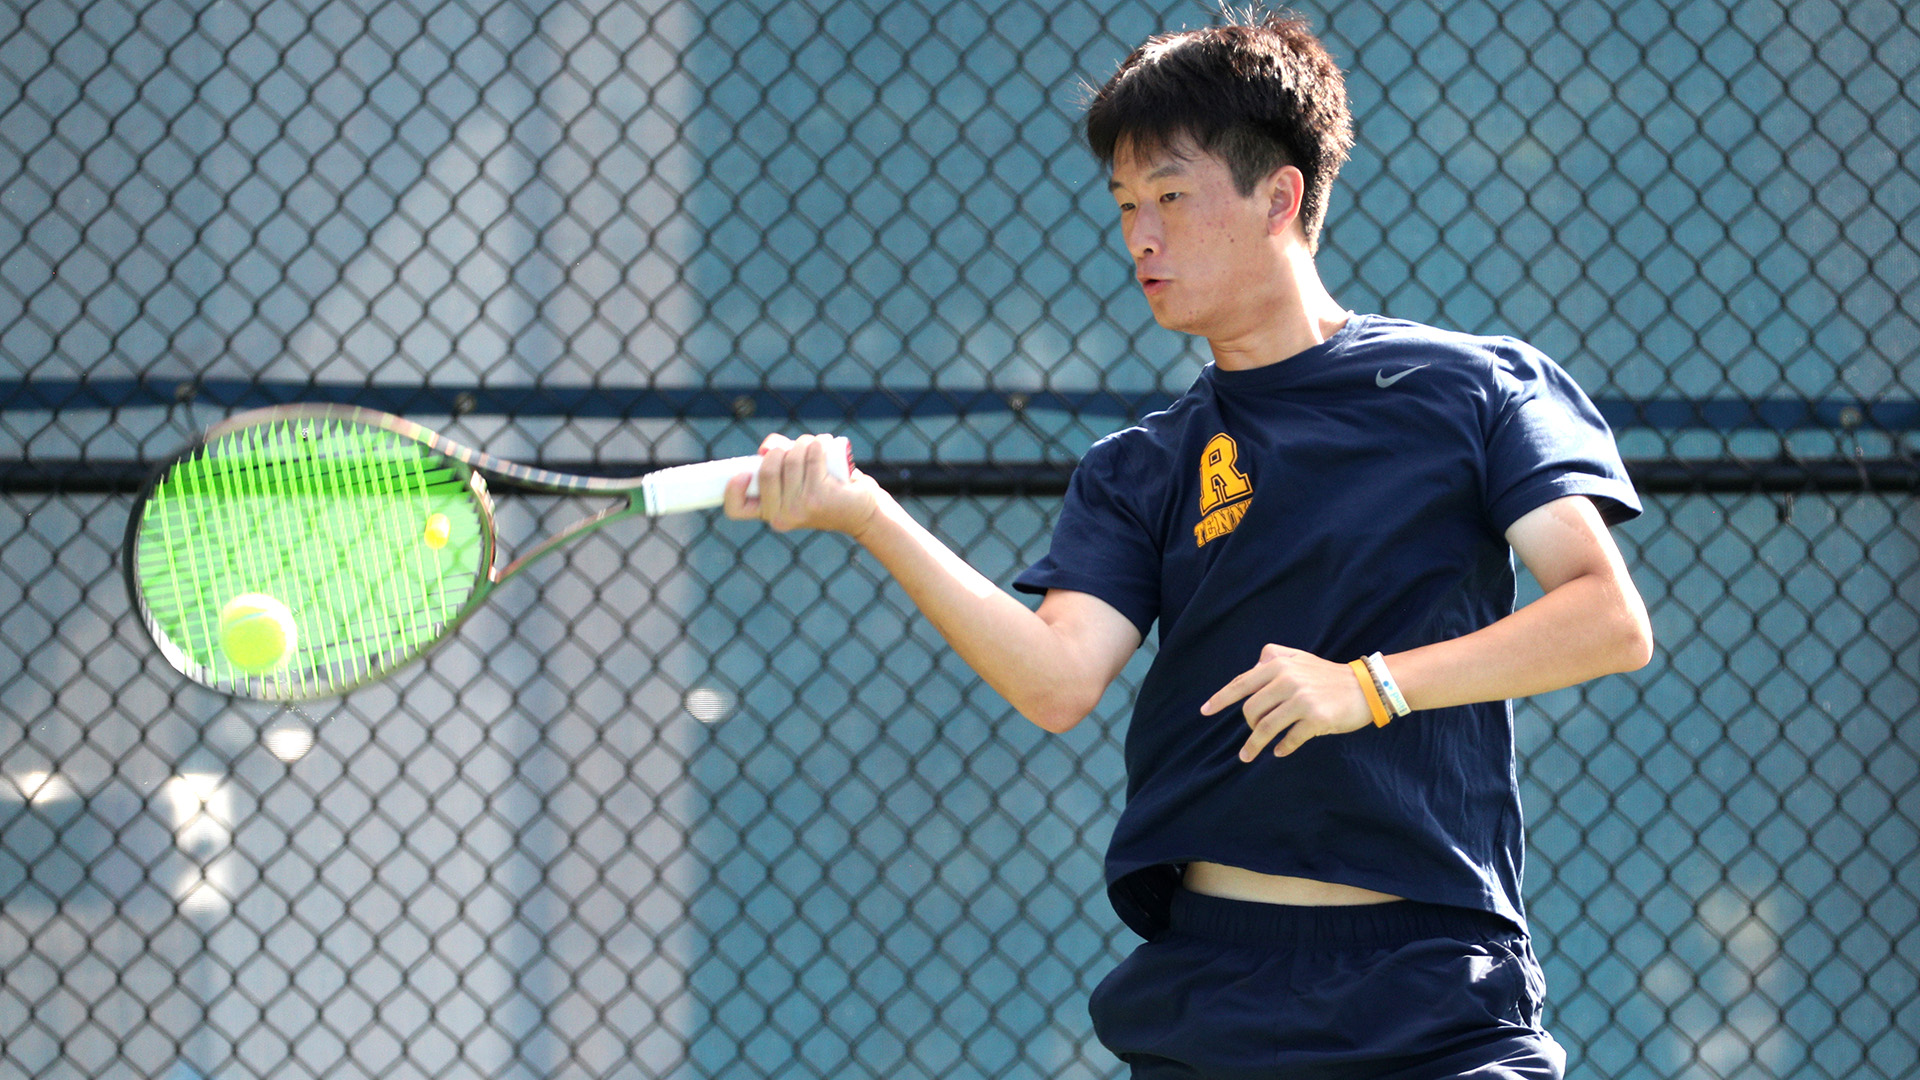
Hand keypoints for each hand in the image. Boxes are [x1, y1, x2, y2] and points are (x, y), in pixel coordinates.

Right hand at [723, 433, 878, 536]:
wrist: (862, 511)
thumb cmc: (826, 490)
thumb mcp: (796, 478)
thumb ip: (775, 460)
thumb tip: (766, 448)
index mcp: (770, 513)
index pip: (737, 508)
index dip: (732, 489)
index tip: (743, 473)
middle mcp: (781, 516)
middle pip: (767, 469)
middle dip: (781, 449)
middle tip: (797, 450)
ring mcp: (799, 508)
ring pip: (791, 458)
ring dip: (804, 443)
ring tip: (815, 447)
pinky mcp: (819, 496)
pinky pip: (812, 456)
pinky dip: (818, 444)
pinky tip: (826, 446)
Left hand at [1201, 643, 1373, 760]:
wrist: (1365, 687)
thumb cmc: (1327, 676)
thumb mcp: (1298, 659)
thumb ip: (1272, 659)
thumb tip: (1249, 674)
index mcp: (1278, 664)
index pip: (1241, 683)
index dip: (1220, 699)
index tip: (1204, 711)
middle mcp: (1287, 679)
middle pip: (1251, 710)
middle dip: (1248, 725)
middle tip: (1253, 732)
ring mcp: (1302, 699)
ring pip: (1265, 727)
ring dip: (1254, 745)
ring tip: (1247, 756)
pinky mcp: (1316, 718)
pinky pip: (1289, 739)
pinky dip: (1281, 747)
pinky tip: (1279, 751)